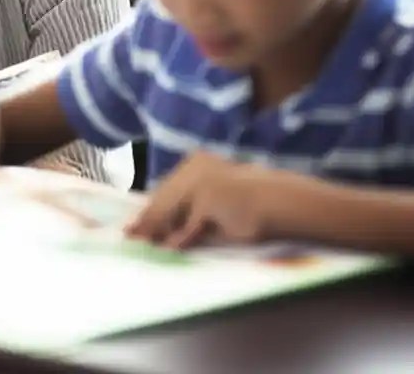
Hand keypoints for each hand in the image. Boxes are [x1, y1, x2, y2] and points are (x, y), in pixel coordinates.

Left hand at [124, 151, 304, 248]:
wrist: (284, 200)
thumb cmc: (255, 202)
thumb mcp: (217, 198)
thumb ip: (191, 204)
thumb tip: (163, 224)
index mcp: (196, 163)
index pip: (165, 189)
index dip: (148, 208)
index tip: (133, 222)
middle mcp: (194, 169)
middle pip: (162, 200)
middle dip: (146, 220)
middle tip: (129, 236)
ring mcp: (201, 184)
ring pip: (170, 213)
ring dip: (154, 231)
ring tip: (140, 245)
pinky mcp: (208, 201)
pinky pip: (188, 227)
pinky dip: (178, 240)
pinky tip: (168, 250)